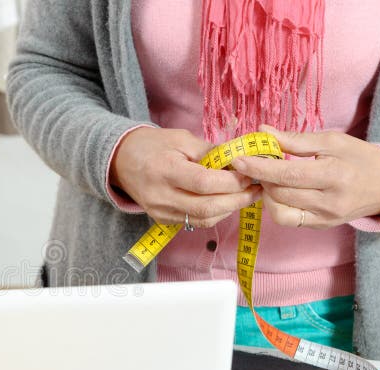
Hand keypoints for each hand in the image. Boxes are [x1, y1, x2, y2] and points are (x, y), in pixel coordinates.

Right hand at [111, 127, 260, 227]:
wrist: (121, 161)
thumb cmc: (152, 145)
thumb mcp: (181, 139)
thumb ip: (210, 151)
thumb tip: (241, 159)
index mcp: (165, 171)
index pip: (205, 183)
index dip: (232, 181)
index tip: (251, 173)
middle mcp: (161, 196)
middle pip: (207, 206)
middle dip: (238, 199)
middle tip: (258, 189)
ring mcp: (161, 211)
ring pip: (204, 219)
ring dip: (230, 209)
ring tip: (247, 195)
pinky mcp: (162, 219)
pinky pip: (195, 221)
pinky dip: (215, 214)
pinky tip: (227, 202)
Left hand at [230, 125, 379, 228]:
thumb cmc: (359, 158)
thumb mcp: (332, 141)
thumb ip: (295, 140)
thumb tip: (262, 132)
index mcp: (335, 175)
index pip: (288, 174)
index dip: (260, 168)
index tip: (238, 159)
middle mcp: (329, 201)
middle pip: (280, 193)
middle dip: (261, 178)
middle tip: (254, 163)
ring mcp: (323, 218)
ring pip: (279, 211)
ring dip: (266, 193)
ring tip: (269, 178)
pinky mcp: (318, 226)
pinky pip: (287, 219)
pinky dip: (276, 205)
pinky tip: (278, 191)